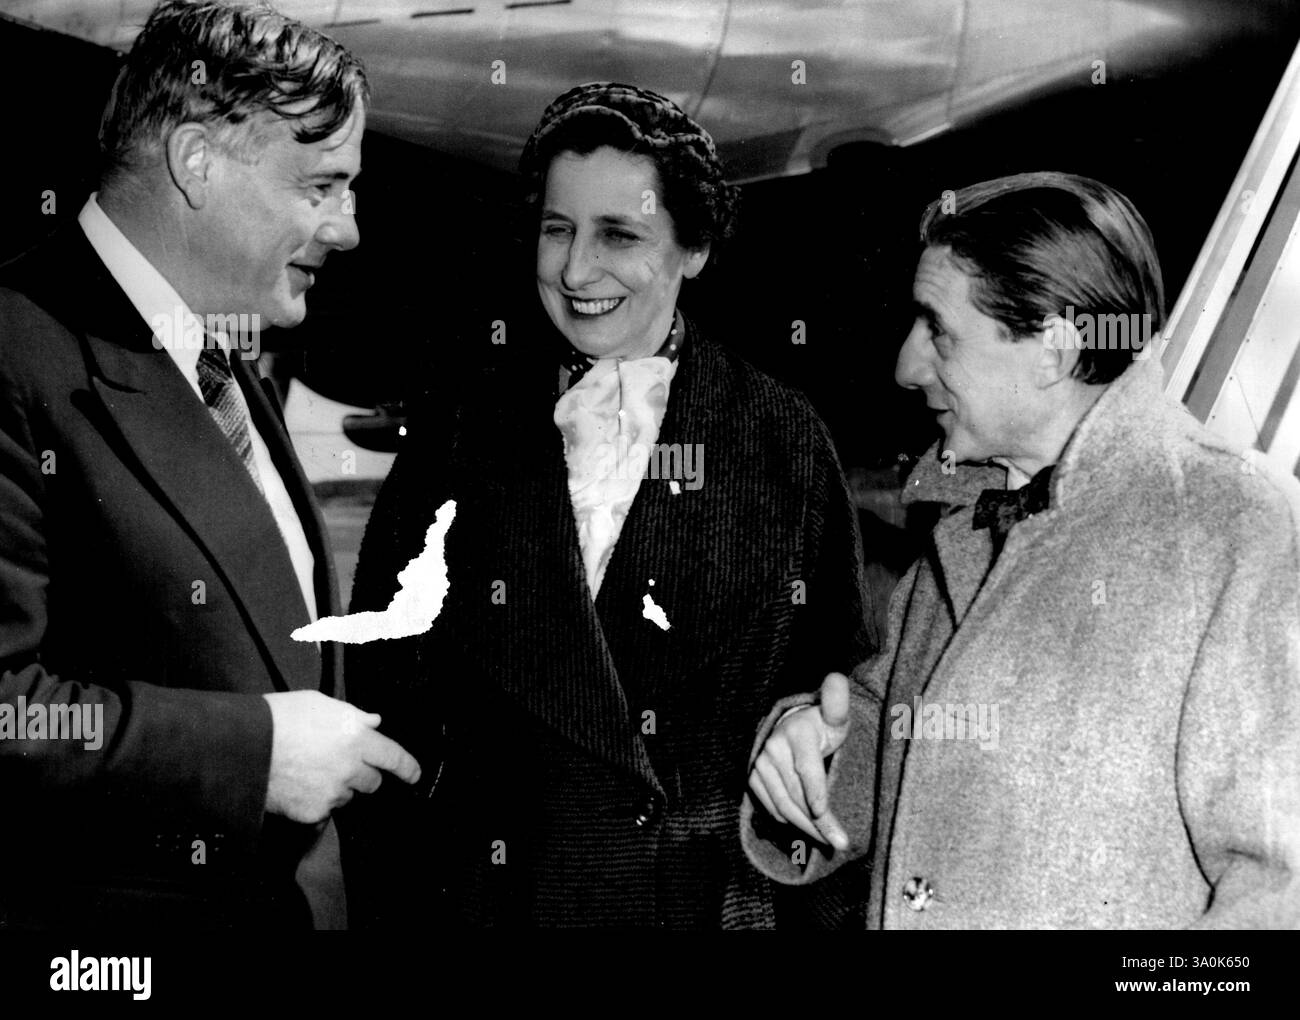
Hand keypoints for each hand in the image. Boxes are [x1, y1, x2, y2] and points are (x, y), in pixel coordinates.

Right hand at [262, 691, 420, 823]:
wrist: (243, 745)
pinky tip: (297, 787)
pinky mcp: (313, 812)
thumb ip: (353, 715)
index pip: (394, 757)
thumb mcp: (321, 703)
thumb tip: (374, 722)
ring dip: (337, 789)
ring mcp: (332, 793)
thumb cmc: (280, 716)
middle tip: (339, 765)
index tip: (414, 776)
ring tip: (309, 772)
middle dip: (362, 775)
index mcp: (357, 736)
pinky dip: (315, 803)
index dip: (408, 768)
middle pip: (372, 782)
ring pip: (346, 797)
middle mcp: (351, 768)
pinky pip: (323, 811)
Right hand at [747, 671, 850, 849]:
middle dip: (819, 822)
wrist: (792, 727)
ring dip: (806, 827)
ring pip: (783, 804)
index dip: (816, 794)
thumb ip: (838, 702)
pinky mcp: (753, 777)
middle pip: (797, 794)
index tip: (826, 814)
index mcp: (796, 732)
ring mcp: (760, 764)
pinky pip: (771, 806)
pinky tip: (806, 827)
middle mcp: (773, 748)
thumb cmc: (821, 726)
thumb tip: (837, 677)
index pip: (806, 769)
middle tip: (839, 843)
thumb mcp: (835, 716)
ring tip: (828, 841)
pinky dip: (789, 820)